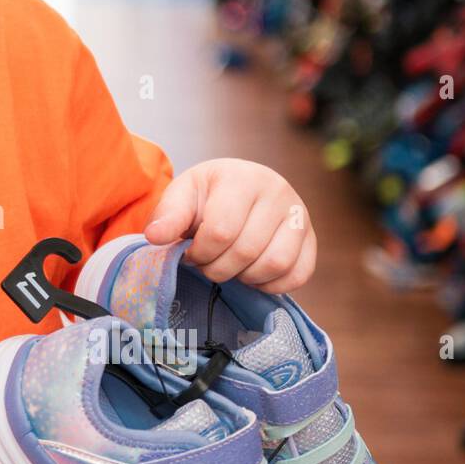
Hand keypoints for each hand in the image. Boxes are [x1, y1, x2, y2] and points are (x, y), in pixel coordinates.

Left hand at [142, 157, 315, 293]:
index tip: (190, 252)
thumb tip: (154, 237)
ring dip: (244, 277)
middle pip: (246, 251)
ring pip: (275, 264)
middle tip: (206, 264)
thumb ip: (167, 216)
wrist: (239, 188)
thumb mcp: (182, 195)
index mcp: (242, 179)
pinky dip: (271, 285)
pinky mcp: (311, 240)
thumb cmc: (208, 195)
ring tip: (229, 267)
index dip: (200, 252)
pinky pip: (297, 275)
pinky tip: (251, 274)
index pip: (221, 231)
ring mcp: (299, 216)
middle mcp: (278, 193)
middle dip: (218, 268)